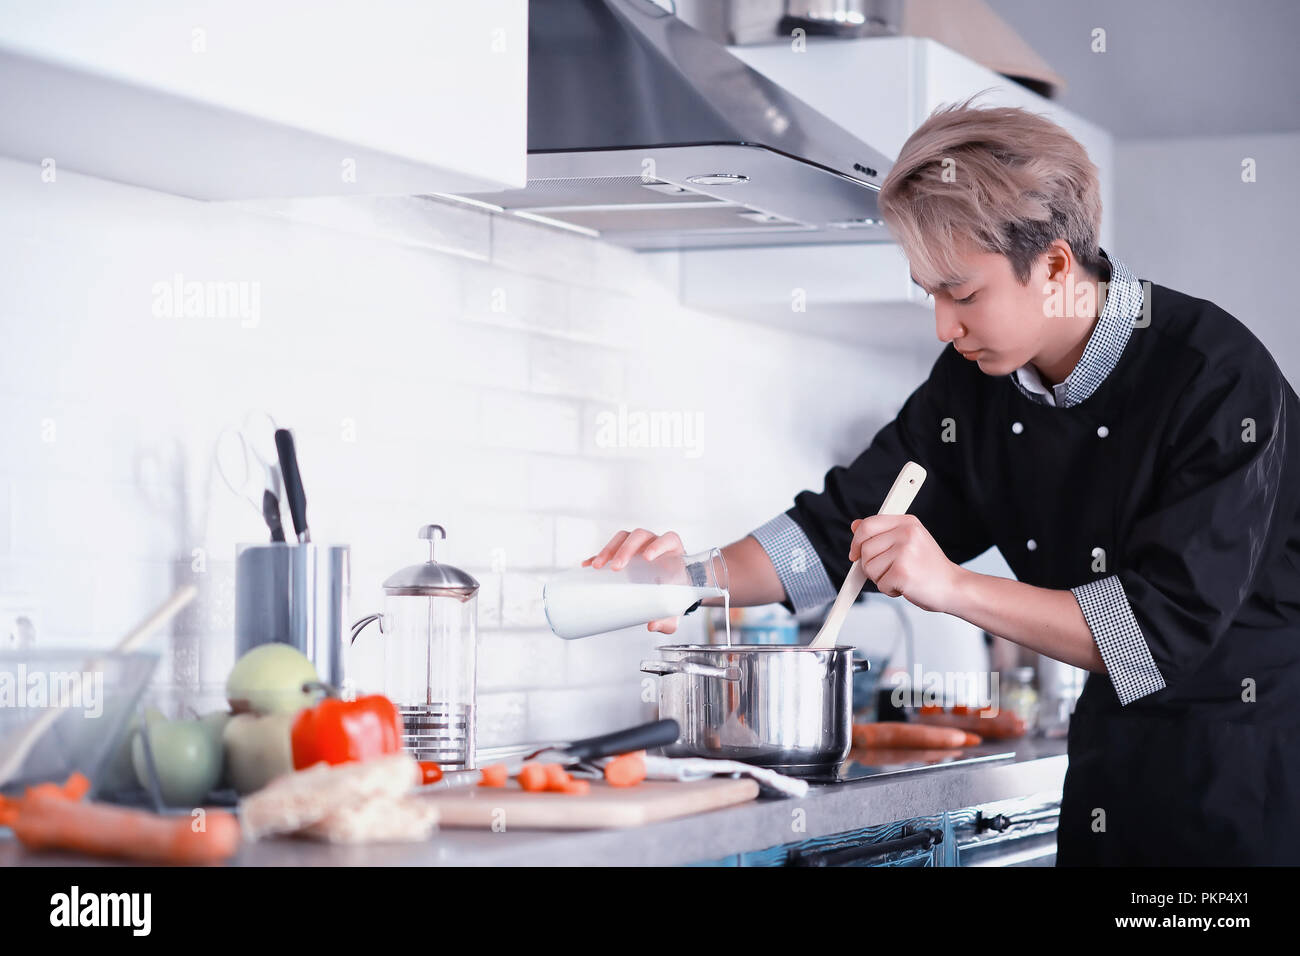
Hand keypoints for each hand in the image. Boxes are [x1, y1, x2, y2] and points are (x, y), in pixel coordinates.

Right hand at [583, 529, 686, 632]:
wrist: (669, 591)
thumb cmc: (675, 593)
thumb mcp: (674, 608)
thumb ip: (668, 619)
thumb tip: (653, 625)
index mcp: (672, 552)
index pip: (668, 539)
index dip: (658, 545)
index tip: (647, 557)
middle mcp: (654, 544)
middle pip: (640, 536)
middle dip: (626, 549)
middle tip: (617, 566)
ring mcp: (638, 546)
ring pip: (623, 538)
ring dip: (609, 550)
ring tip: (598, 566)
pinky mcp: (623, 553)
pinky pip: (609, 550)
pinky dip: (597, 556)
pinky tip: (588, 566)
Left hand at [848, 514, 962, 613]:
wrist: (954, 587)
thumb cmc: (930, 568)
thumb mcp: (907, 542)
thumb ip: (881, 533)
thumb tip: (855, 525)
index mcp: (907, 522)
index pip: (867, 525)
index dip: (856, 541)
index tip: (855, 553)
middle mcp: (907, 533)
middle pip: (865, 549)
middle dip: (871, 565)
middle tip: (892, 570)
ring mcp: (905, 551)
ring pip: (869, 567)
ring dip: (881, 579)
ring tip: (903, 576)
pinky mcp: (903, 572)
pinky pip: (880, 584)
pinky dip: (890, 590)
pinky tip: (906, 586)